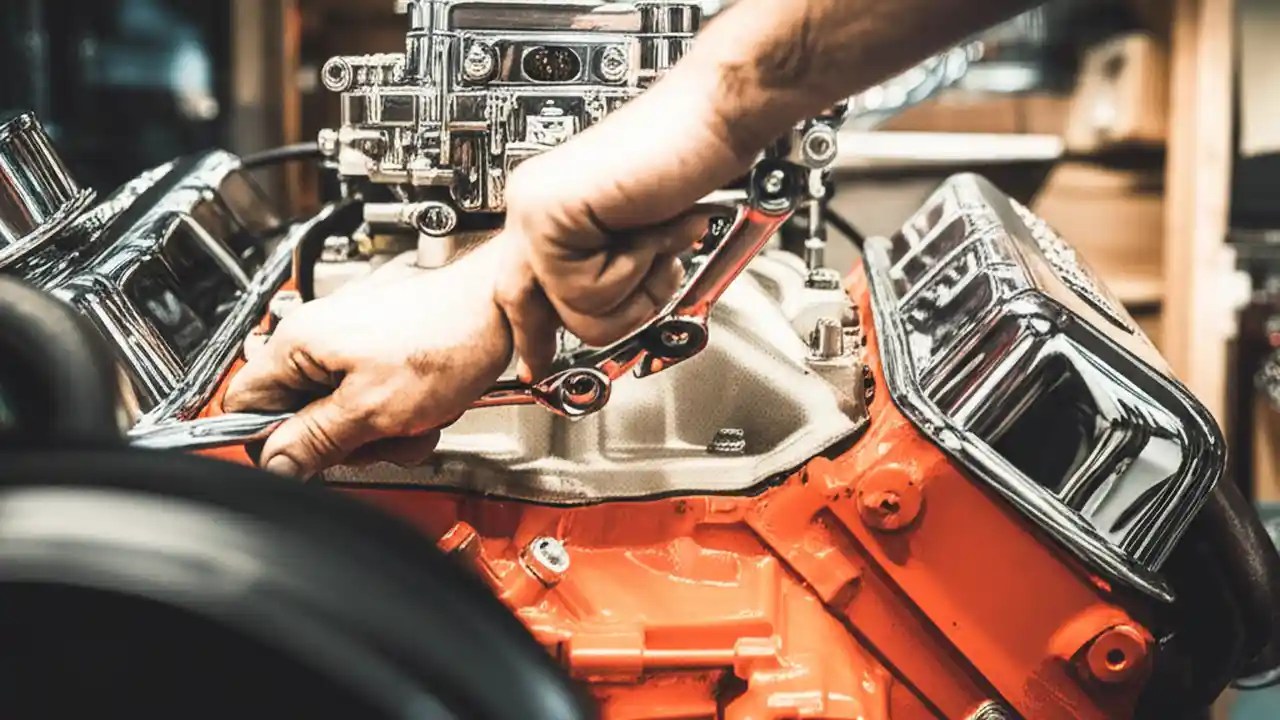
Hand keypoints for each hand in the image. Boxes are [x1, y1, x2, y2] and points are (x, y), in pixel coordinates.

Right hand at [222, 238, 513, 477]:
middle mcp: (318, 340)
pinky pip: (376, 402)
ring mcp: (352, 346)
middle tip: (377, 437)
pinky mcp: (384, 354)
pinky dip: (403, 416)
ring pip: (344, 416)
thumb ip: (316, 441)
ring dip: (382, 433)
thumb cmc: (446, 339)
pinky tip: (426, 411)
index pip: (244, 405)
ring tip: (412, 421)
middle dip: (343, 441)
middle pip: (300, 417)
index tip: (308, 460)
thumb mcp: (372, 409)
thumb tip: (276, 466)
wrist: (501, 310)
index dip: (271, 442)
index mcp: (298, 345)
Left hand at [492, 152, 719, 380]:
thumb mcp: (638, 235)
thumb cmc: (690, 162)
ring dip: (638, 285)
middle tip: (657, 267)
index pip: (518, 290)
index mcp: (544, 208)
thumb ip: (604, 267)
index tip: (539, 365)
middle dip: (613, 310)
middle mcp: (530, 206)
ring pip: (576, 313)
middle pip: (542, 313)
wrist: (713, 120)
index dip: (533, 334)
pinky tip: (656, 224)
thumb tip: (589, 316)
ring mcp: (536, 209)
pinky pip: (589, 293)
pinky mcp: (553, 214)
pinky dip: (639, 268)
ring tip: (661, 235)